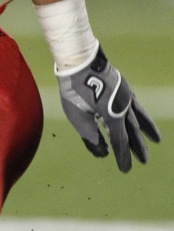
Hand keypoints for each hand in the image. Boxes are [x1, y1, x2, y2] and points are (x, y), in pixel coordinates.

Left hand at [56, 46, 159, 171]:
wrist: (79, 61)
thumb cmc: (74, 89)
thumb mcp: (77, 116)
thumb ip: (90, 135)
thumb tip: (102, 153)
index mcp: (112, 116)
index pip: (120, 141)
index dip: (122, 156)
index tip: (125, 170)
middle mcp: (123, 107)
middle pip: (132, 131)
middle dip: (137, 147)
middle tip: (143, 161)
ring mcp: (124, 96)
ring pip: (138, 117)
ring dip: (146, 130)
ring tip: (156, 140)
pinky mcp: (122, 87)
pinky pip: (135, 105)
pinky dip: (140, 114)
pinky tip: (141, 118)